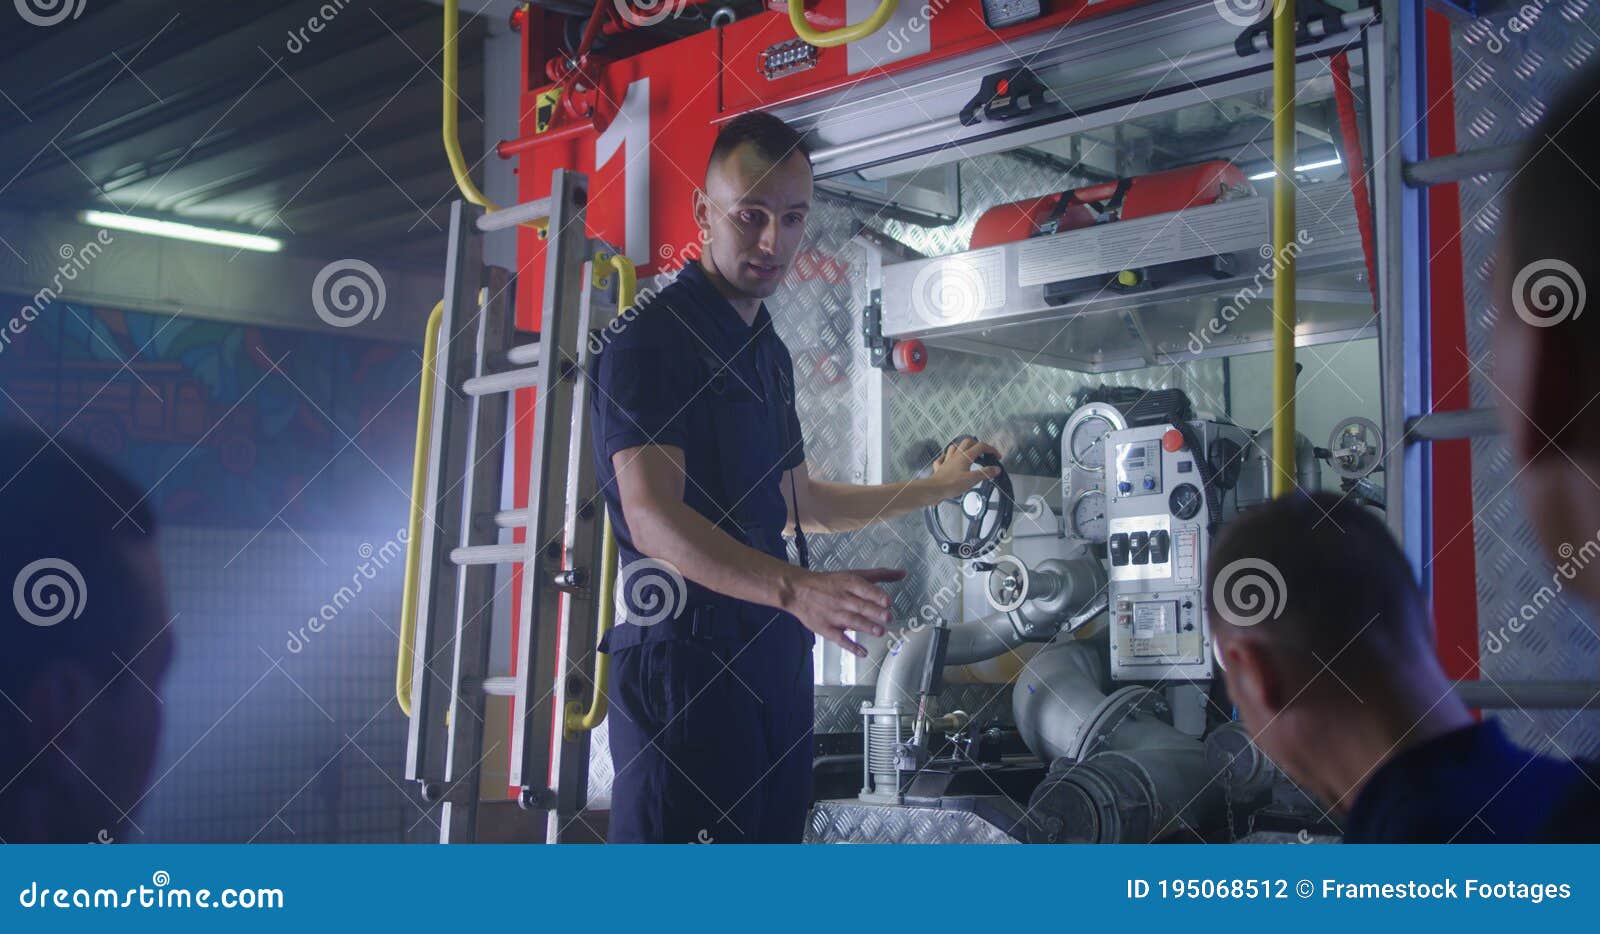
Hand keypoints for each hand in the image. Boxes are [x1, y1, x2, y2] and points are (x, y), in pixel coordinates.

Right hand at [782, 567, 905, 657]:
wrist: (798, 591)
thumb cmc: (828, 583)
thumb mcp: (853, 574)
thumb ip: (879, 575)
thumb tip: (902, 573)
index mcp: (849, 584)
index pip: (864, 589)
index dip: (876, 595)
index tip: (888, 601)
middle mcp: (842, 599)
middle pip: (860, 606)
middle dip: (874, 612)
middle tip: (888, 617)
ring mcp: (834, 615)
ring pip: (852, 621)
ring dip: (866, 627)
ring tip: (879, 632)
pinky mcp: (827, 628)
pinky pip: (840, 639)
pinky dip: (851, 646)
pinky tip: (862, 652)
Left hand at [930, 437, 1000, 497]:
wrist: (934, 489)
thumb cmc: (951, 484)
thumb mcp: (972, 479)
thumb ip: (985, 473)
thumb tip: (995, 469)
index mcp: (965, 456)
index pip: (981, 447)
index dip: (990, 449)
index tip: (996, 455)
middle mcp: (956, 456)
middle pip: (968, 442)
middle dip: (978, 444)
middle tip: (984, 452)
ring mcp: (947, 460)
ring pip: (955, 447)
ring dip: (963, 448)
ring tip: (968, 452)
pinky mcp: (941, 467)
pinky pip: (943, 458)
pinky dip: (947, 457)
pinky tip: (948, 460)